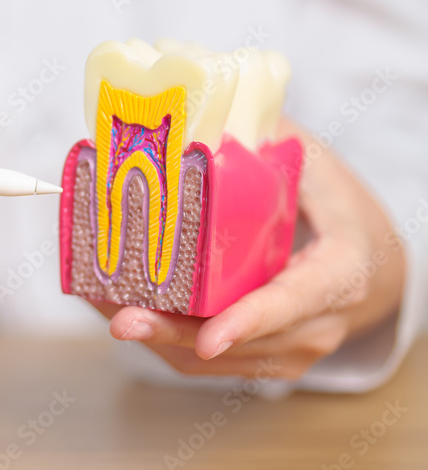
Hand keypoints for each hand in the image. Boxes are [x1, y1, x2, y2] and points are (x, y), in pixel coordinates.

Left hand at [94, 118, 405, 379]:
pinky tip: (116, 309)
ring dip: (154, 336)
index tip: (211, 338)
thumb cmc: (338, 210)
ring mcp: (287, 351)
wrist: (368, 266)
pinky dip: (158, 337)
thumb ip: (268, 141)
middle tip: (122, 318)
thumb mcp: (317, 168)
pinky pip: (201, 359)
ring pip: (211, 359)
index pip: (292, 302)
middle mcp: (315, 325)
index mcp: (338, 273)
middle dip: (175, 332)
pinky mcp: (258, 359)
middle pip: (238, 342)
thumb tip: (201, 110)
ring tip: (102, 305)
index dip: (249, 321)